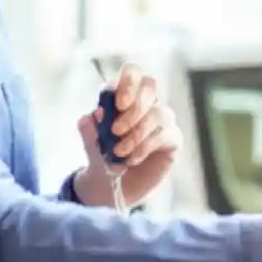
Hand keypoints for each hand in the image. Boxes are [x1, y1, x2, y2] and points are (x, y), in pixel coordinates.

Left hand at [73, 63, 179, 207]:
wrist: (113, 189)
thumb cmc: (101, 160)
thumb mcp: (90, 147)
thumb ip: (89, 131)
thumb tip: (92, 116)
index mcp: (123, 95)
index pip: (132, 72)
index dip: (128, 83)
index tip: (118, 105)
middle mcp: (146, 102)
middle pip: (150, 86)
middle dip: (134, 108)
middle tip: (116, 130)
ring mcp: (161, 119)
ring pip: (158, 113)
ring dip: (137, 133)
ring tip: (119, 153)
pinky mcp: (172, 138)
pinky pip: (166, 134)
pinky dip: (145, 147)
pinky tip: (131, 159)